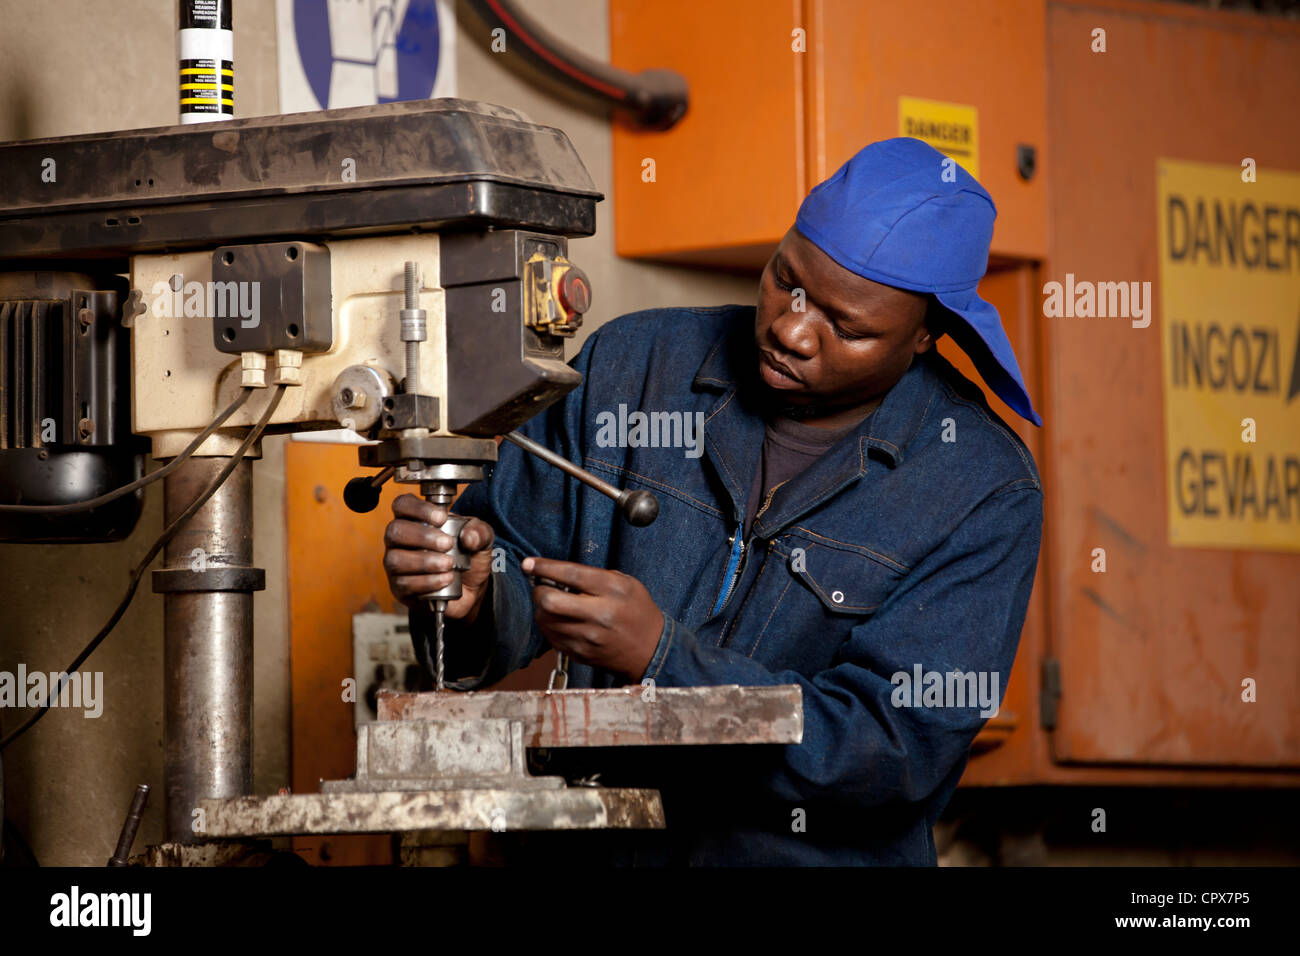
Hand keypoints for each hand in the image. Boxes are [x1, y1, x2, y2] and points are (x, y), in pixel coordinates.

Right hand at [383, 494, 495, 621]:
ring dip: (424, 561)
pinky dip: (427, 581)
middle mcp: (400, 541)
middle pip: (395, 531)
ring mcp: (397, 565)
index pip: (402, 505)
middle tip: (447, 544)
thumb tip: (468, 537)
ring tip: (449, 564)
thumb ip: (479, 532)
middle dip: (422, 536)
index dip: (418, 508)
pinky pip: (404, 583)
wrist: (470, 589)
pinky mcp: (400, 588)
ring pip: (396, 559)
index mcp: (415, 520)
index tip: (441, 517)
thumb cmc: (468, 557)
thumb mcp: (481, 540)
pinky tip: (445, 579)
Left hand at [522, 556, 663, 680]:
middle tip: (542, 587)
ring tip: (552, 604)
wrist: (651, 649)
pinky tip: (559, 620)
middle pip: (550, 601)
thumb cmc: (638, 611)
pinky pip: (551, 637)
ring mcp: (588, 637)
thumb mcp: (626, 583)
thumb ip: (594, 576)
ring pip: (545, 620)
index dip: (544, 567)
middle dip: (539, 591)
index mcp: (612, 591)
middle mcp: (599, 615)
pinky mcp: (580, 653)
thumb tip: (557, 574)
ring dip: (542, 609)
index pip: (570, 574)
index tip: (528, 563)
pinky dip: (549, 625)